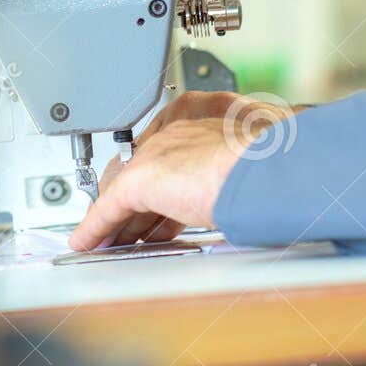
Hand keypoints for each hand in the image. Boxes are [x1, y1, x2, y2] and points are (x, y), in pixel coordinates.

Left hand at [67, 94, 301, 250]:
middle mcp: (178, 133)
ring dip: (116, 221)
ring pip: (124, 191)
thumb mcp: (257, 164)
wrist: (275, 162)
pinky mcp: (142, 179)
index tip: (158, 212)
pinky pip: (108, 208)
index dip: (160, 190)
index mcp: (207, 123)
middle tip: (129, 232)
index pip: (169, 156)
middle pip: (143, 172)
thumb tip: (249, 197)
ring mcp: (159, 154)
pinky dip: (95, 227)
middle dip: (135, 208)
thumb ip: (240, 174)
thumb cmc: (279, 161)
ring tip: (108, 241)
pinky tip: (86, 241)